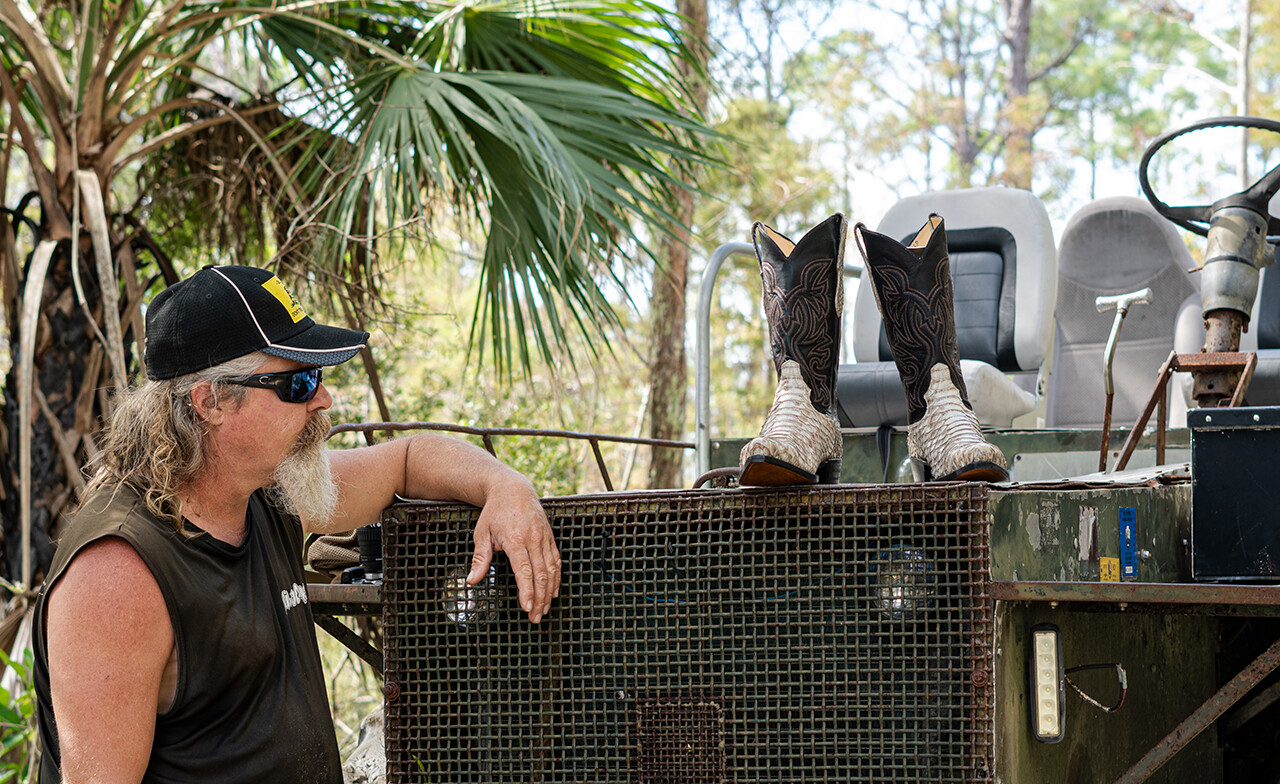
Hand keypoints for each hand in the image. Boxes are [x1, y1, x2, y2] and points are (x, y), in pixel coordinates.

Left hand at [467, 480, 560, 622]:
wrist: (512, 489)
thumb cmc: (495, 512)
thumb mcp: (482, 533)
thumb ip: (480, 559)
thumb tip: (472, 580)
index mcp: (515, 539)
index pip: (525, 571)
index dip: (527, 591)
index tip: (527, 607)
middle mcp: (533, 539)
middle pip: (541, 574)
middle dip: (540, 598)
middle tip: (536, 617)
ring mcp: (544, 538)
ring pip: (551, 570)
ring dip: (549, 592)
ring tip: (544, 609)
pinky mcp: (550, 537)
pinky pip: (556, 560)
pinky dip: (557, 578)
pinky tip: (553, 591)